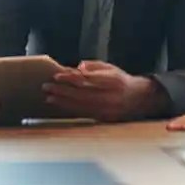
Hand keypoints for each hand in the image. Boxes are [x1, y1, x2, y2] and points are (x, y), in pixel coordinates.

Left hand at [42, 61, 156, 122]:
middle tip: (47, 87)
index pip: (88, 79)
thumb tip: (78, 67)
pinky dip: (70, 109)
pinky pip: (84, 113)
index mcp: (113, 80)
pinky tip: (60, 105)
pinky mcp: (104, 118)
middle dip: (62, 91)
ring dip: (63, 102)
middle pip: (82, 94)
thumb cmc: (120, 80)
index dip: (71, 77)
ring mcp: (108, 109)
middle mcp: (111, 96)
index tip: (57, 75)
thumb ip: (94, 66)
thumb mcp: (110, 68)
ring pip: (81, 105)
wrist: (138, 99)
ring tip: (49, 98)